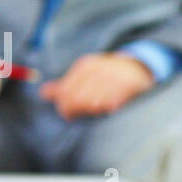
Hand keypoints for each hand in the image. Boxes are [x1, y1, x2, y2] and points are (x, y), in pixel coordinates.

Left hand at [39, 52, 153, 119]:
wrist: (138, 66)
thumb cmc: (107, 74)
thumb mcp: (85, 73)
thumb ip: (65, 84)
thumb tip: (43, 93)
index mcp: (85, 67)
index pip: (66, 90)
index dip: (64, 105)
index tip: (67, 113)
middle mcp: (97, 71)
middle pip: (77, 98)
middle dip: (74, 110)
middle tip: (76, 115)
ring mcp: (111, 79)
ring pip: (93, 103)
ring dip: (91, 111)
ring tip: (94, 110)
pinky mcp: (126, 87)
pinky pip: (111, 105)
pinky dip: (107, 110)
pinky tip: (108, 110)